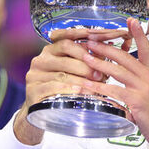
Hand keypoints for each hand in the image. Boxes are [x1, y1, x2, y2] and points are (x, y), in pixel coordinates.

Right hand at [13, 27, 127, 144]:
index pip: (68, 35)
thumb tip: (115, 49)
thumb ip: (89, 61)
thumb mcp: (76, 74)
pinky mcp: (33, 90)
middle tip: (101, 73)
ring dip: (81, 78)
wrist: (44, 113)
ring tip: (95, 86)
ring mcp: (35, 74)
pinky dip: (69, 89)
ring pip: (62, 71)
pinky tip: (80, 92)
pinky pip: (53, 87)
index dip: (86, 35)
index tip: (102, 37)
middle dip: (87, 60)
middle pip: (66, 49)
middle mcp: (42, 58)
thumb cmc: (65, 91)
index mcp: (52, 49)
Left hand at [79, 18, 148, 142]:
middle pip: (125, 56)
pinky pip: (114, 90)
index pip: (146, 48)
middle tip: (91, 40)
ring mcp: (143, 87)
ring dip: (99, 63)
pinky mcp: (136, 100)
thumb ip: (139, 78)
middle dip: (106, 47)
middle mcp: (148, 76)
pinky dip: (99, 87)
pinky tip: (88, 84)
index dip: (138, 34)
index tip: (131, 21)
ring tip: (85, 57)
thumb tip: (122, 70)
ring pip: (117, 71)